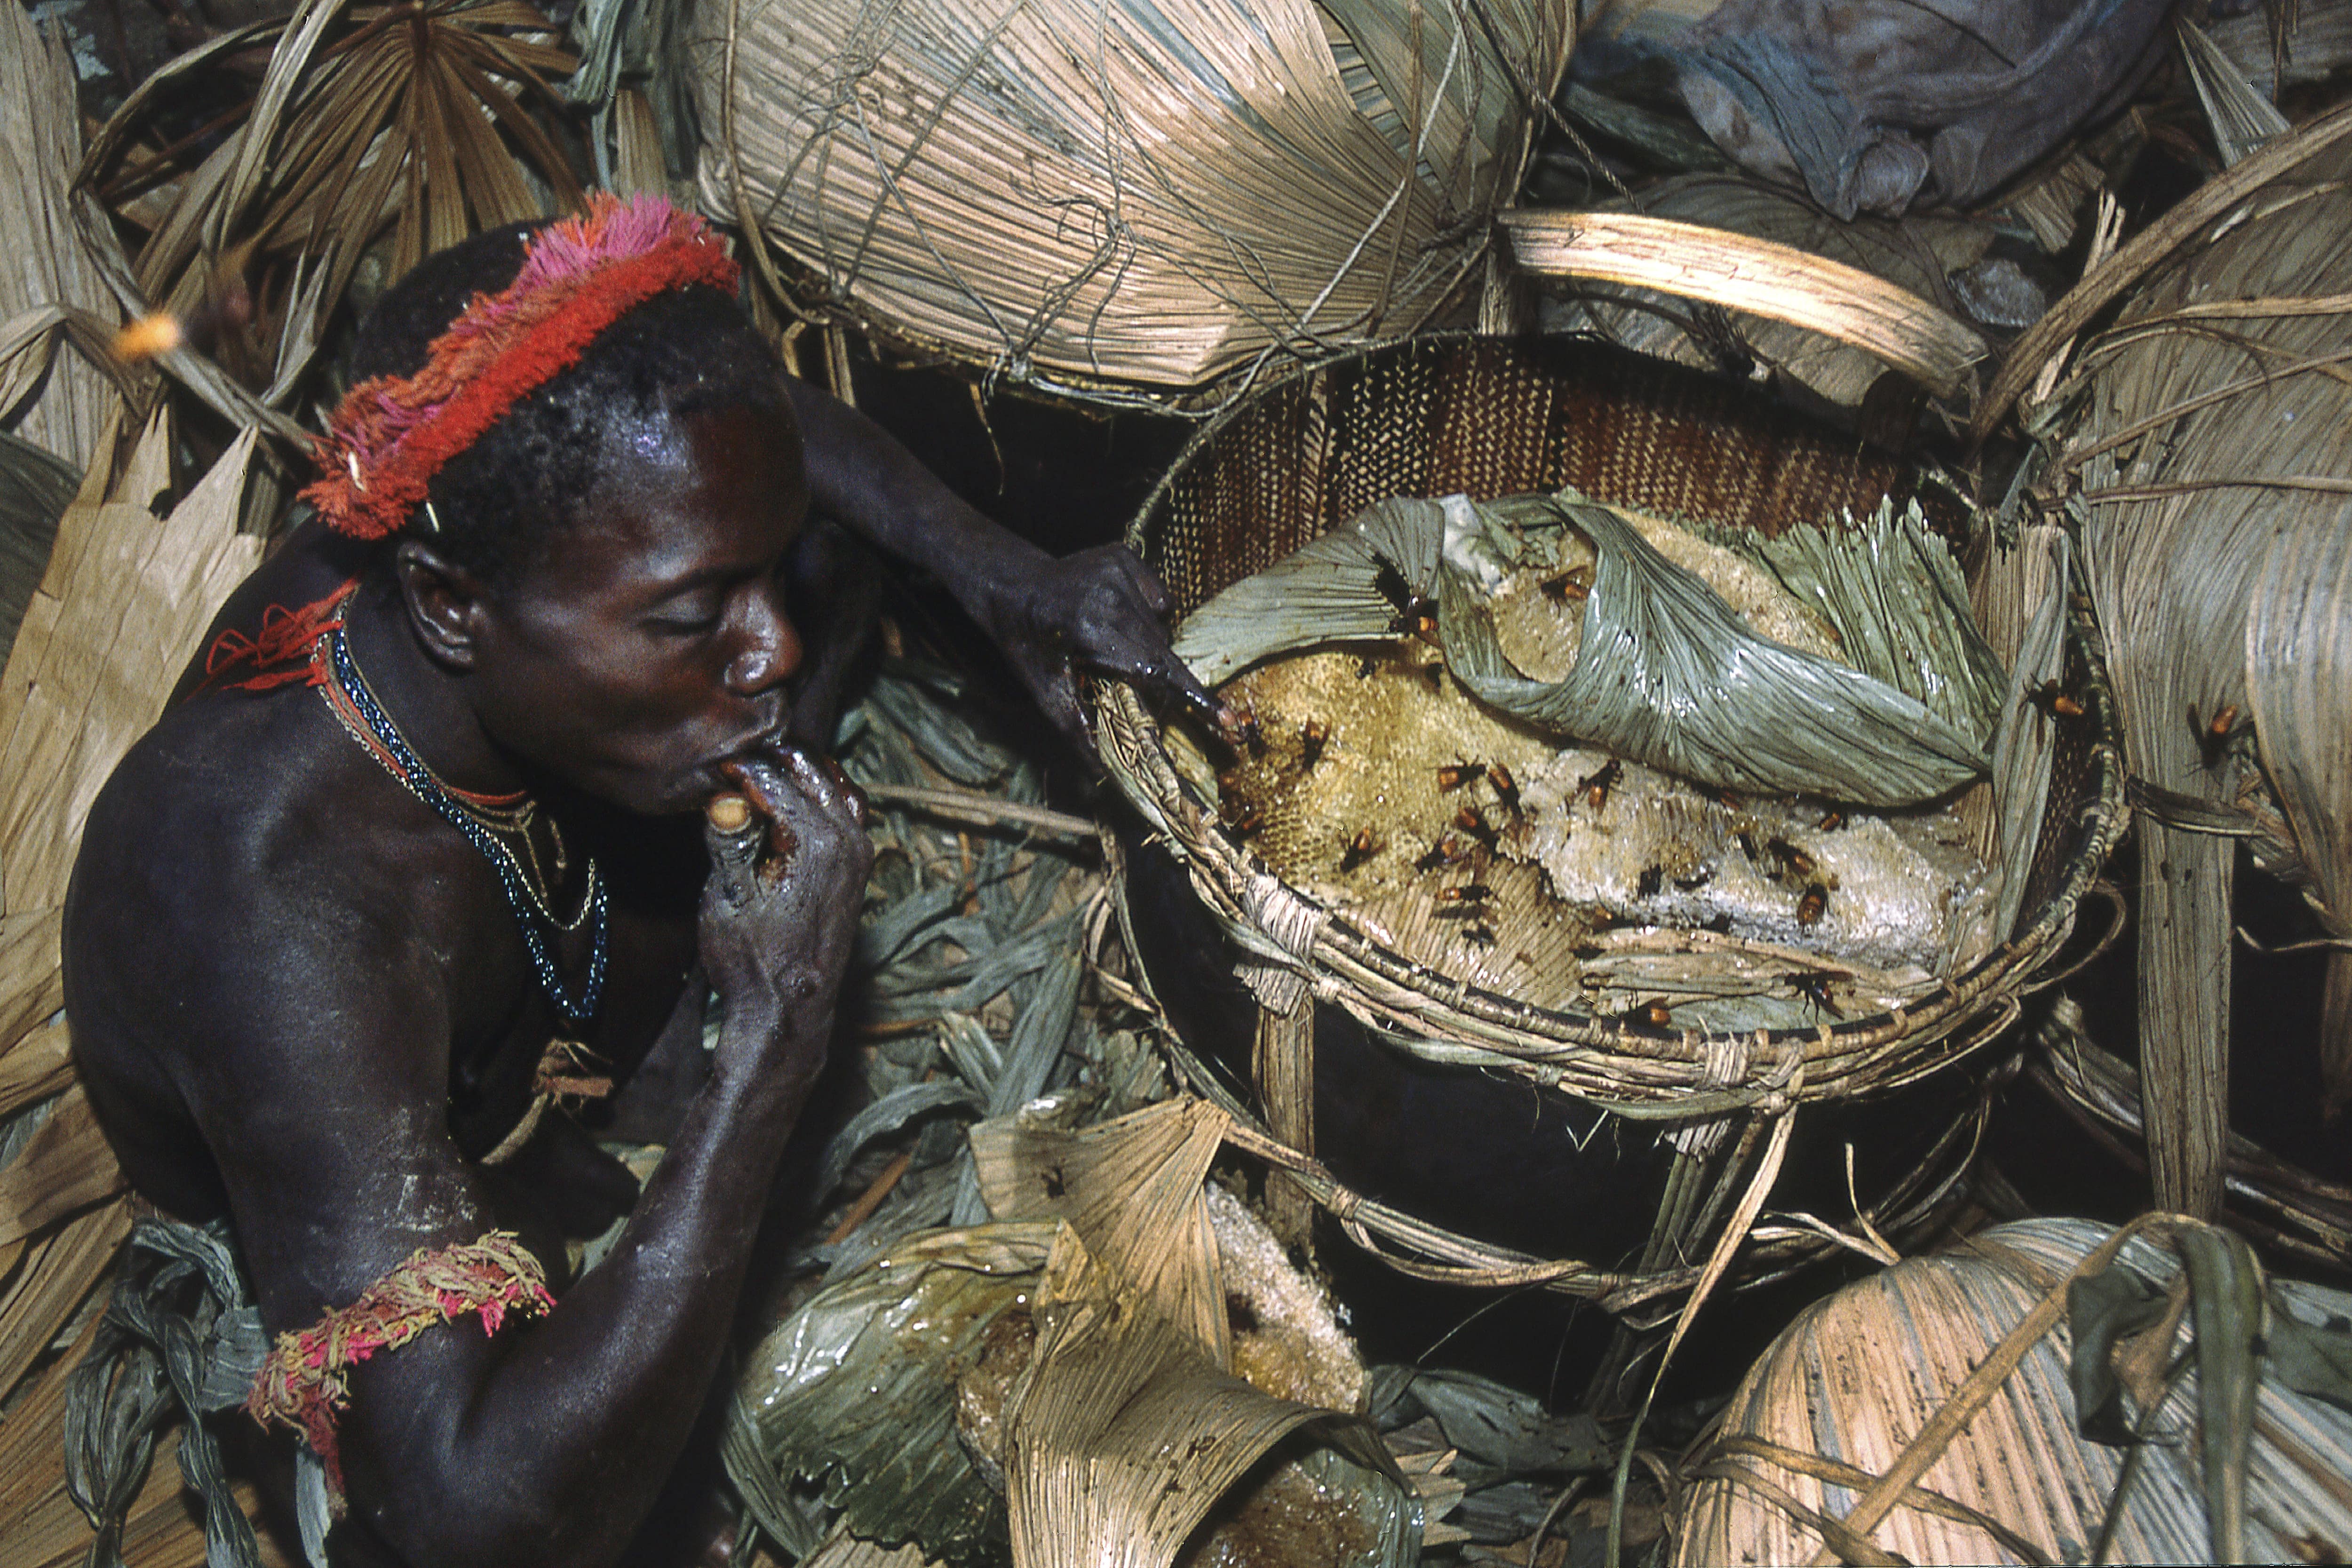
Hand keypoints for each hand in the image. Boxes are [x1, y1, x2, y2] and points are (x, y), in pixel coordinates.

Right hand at [698, 745, 872, 1084]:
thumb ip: (728, 840)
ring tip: (766, 767)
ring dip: (804, 774)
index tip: (714, 762)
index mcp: (818, 841)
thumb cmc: (752, 960)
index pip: (774, 780)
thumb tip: (724, 794)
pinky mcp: (860, 871)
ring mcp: (861, 856)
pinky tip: (796, 800)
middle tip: (739, 756)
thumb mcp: (726, 897)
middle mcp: (850, 842)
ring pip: (836, 789)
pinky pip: (847, 813)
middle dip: (776, 760)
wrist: (788, 1010)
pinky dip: (823, 797)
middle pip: (812, 774)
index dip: (740, 767)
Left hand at [964, 543, 1220, 748]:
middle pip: (1160, 650)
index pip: (1155, 670)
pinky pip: (1158, 598)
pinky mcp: (1125, 554)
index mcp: (1090, 628)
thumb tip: (1107, 776)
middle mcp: (1109, 594)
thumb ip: (1080, 732)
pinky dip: (1145, 614)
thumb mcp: (1046, 693)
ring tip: (1105, 639)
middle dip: (1151, 672)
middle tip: (1116, 674)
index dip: (1192, 699)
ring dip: (1144, 643)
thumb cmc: (1028, 645)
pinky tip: (1112, 613)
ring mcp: (1118, 568)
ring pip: (1160, 625)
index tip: (1228, 721)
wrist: (1011, 586)